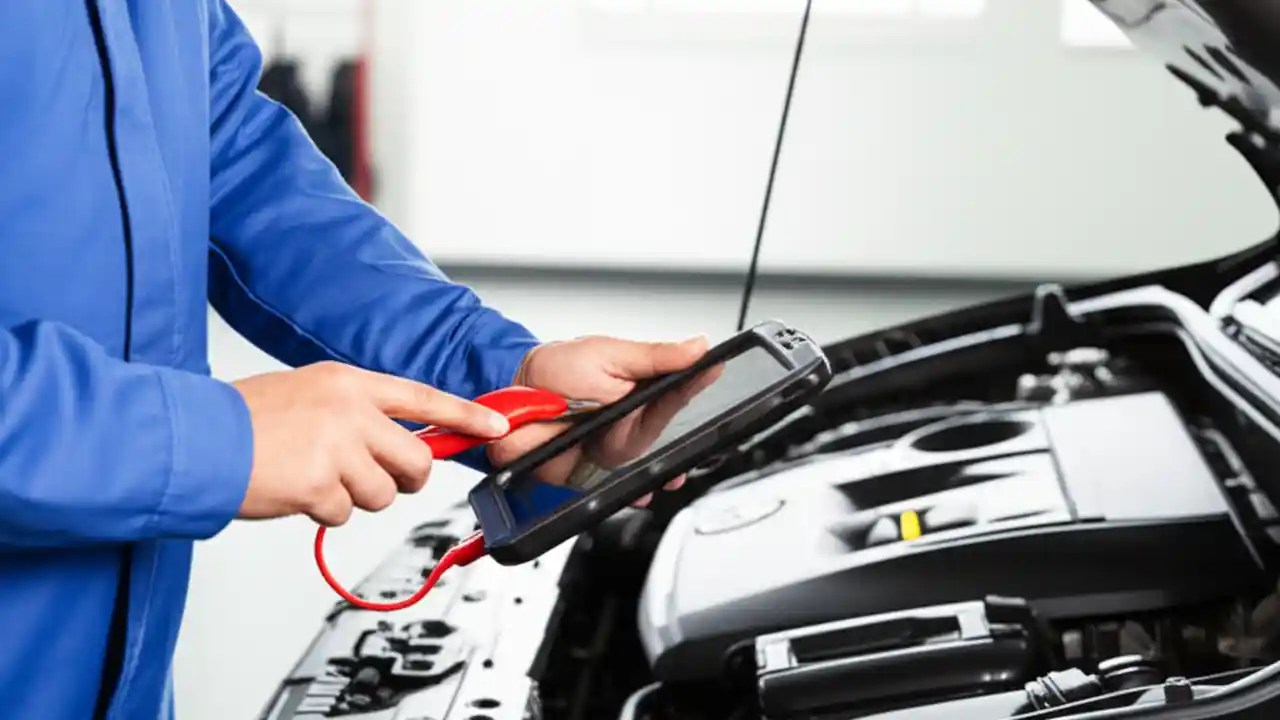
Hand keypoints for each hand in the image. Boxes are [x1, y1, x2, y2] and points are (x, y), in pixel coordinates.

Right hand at [232, 361, 510, 525]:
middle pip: (417, 459)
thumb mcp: (309, 395)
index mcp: (349, 383)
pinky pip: (343, 513)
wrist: (195, 438)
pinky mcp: (319, 485)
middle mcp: (349, 411)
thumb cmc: (244, 418)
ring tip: (315, 478)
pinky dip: (321, 511)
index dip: (465, 415)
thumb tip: (395, 442)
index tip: (497, 426)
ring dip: (354, 498)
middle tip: (379, 479)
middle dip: (404, 478)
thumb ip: (355, 413)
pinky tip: (294, 491)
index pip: (424, 398)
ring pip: (383, 494)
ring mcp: (336, 447)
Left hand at [488, 334, 709, 505]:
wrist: (510, 395)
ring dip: (660, 469)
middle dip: (681, 439)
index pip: (677, 392)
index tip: (714, 377)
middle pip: (664, 433)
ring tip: (672, 473)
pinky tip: (642, 494)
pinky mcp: (592, 472)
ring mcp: (613, 448)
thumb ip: (655, 356)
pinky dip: (630, 492)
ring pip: (646, 463)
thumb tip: (698, 345)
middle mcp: (631, 422)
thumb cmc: (556, 369)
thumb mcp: (609, 354)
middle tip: (693, 437)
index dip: (697, 388)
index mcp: (639, 390)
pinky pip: (616, 486)